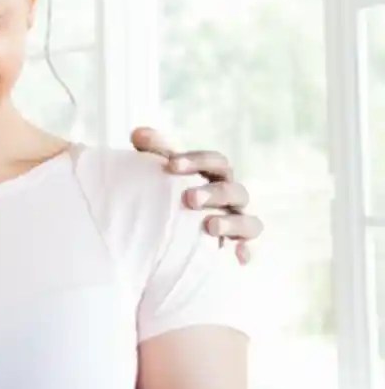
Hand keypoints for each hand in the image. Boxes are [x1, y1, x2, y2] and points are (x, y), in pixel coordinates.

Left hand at [130, 127, 262, 264]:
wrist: (175, 233)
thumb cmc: (171, 193)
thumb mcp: (163, 173)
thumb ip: (155, 152)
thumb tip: (137, 132)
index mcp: (214, 175)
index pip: (214, 162)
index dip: (196, 161)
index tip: (171, 165)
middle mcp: (231, 197)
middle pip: (232, 189)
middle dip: (212, 193)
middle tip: (189, 199)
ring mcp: (238, 221)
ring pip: (247, 220)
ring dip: (229, 222)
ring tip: (209, 226)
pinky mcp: (240, 246)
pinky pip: (251, 248)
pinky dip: (247, 250)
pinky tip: (236, 255)